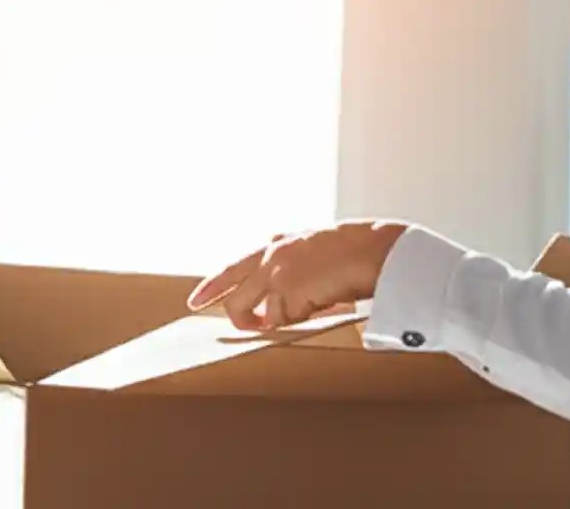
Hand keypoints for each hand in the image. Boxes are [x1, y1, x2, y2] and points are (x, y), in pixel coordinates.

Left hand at [187, 220, 407, 329]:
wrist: (372, 250)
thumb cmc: (355, 250)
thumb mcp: (315, 248)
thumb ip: (293, 264)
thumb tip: (283, 295)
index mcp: (278, 244)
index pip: (235, 267)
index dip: (213, 286)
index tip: (197, 300)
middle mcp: (271, 257)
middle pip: (234, 296)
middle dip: (237, 315)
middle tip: (243, 324)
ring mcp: (277, 275)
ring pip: (261, 314)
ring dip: (281, 318)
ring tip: (308, 304)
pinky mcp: (287, 293)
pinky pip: (285, 320)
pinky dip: (301, 319)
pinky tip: (321, 302)